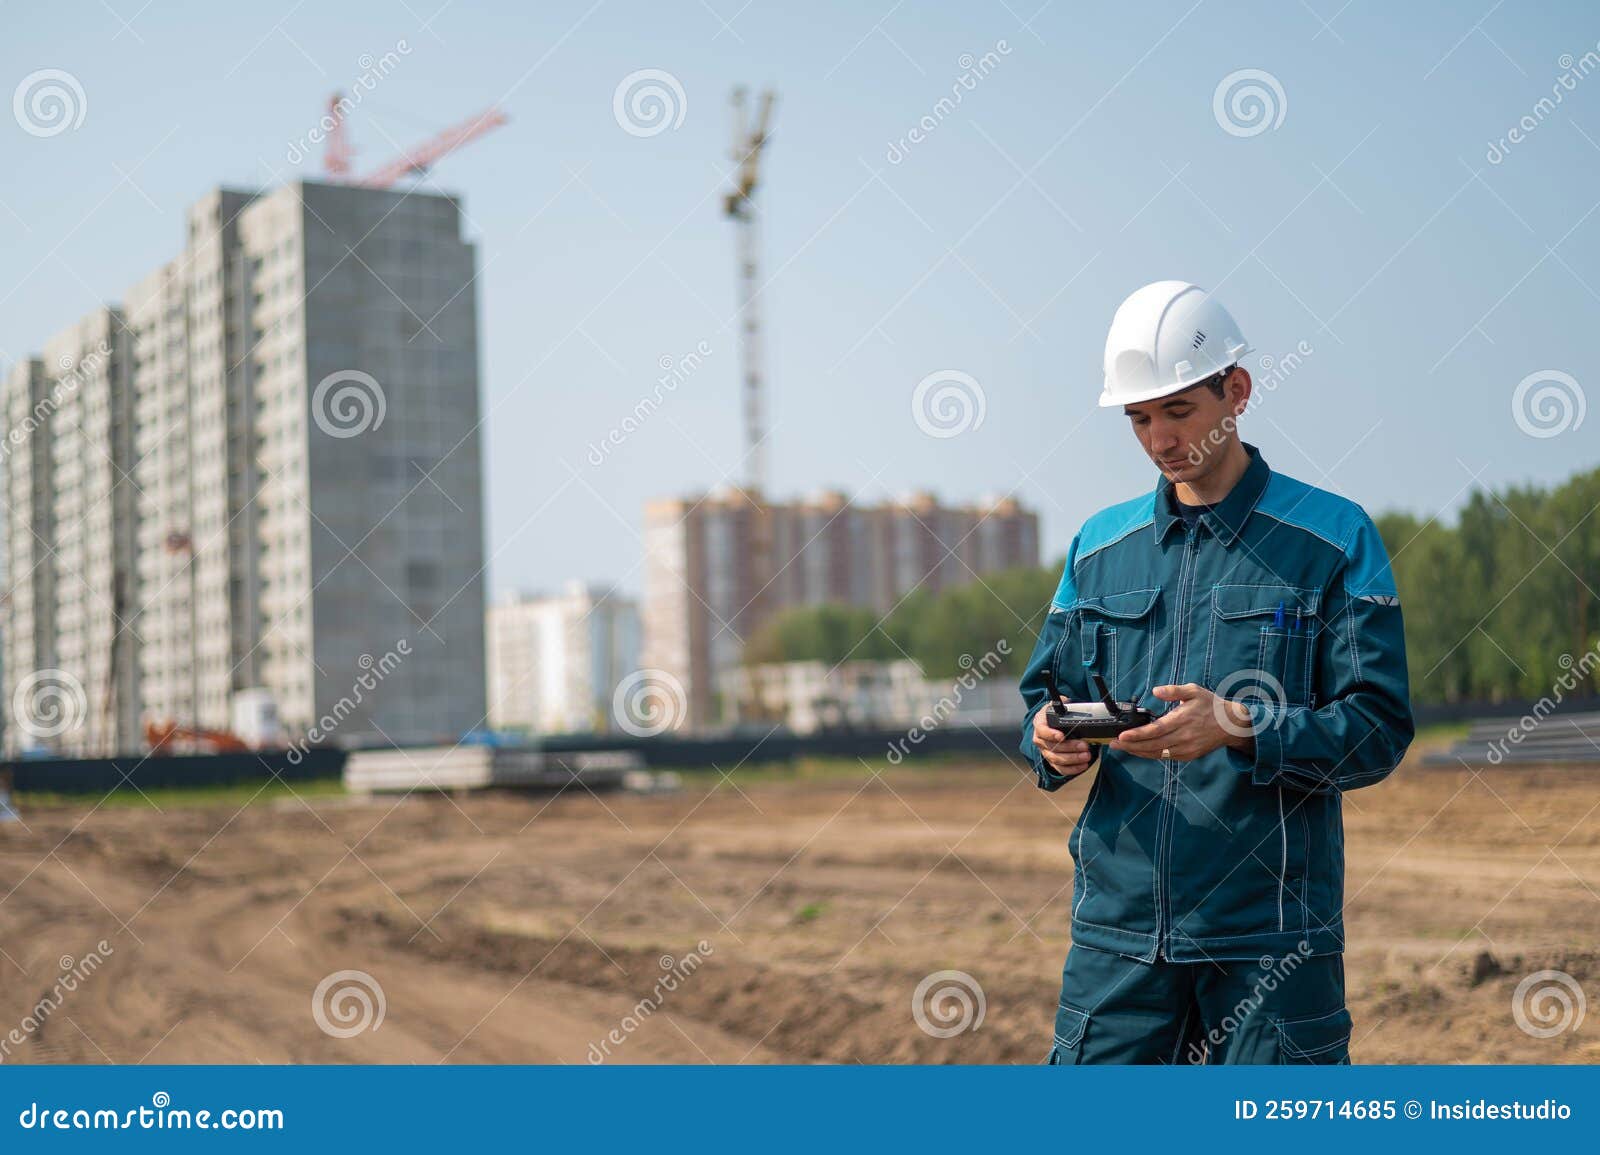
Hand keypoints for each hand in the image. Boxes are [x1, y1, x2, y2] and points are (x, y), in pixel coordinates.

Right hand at [1031, 708, 1093, 778]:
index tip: (1062, 736)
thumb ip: (1062, 703)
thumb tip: (1068, 702)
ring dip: (1073, 759)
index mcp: (1040, 724)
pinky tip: (1083, 765)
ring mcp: (1045, 752)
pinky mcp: (1052, 762)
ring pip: (1057, 759)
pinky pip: (1060, 769)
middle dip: (1070, 748)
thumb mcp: (1057, 706)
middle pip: (1052, 747)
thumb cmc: (1055, 715)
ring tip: (1087, 756)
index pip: (1042, 731)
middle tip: (1085, 746)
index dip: (1051, 734)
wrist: (1050, 724)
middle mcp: (1040, 740)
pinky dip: (1073, 769)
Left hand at [1109, 683, 1254, 760]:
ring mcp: (1186, 749)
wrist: (1231, 725)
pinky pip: (1165, 757)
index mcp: (1183, 720)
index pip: (1155, 730)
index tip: (1122, 736)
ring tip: (1122, 748)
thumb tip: (1156, 690)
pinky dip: (1150, 754)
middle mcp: (1184, 737)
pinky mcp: (1188, 755)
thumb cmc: (1211, 705)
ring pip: (1157, 754)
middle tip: (1113, 743)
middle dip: (1131, 746)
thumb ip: (1174, 690)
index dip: (1137, 735)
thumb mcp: (1194, 691)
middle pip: (1152, 745)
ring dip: (1138, 752)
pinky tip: (1139, 750)